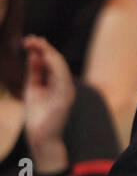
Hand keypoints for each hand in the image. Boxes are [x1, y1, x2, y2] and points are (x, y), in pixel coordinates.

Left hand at [22, 35, 75, 164]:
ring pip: (61, 67)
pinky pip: (62, 77)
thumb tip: (34, 53)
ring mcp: (67, 91)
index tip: (29, 40)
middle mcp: (65, 85)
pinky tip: (44, 56)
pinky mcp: (65, 98)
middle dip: (44, 48)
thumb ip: (34, 72)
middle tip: (30, 38)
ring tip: (37, 43)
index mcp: (58, 83)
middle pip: (57, 62)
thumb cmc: (37, 116)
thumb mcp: (33, 88)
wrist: (40, 137)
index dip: (42, 50)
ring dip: (49, 53)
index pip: (52, 62)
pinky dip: (54, 65)